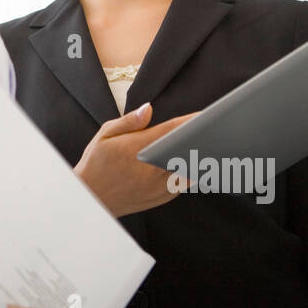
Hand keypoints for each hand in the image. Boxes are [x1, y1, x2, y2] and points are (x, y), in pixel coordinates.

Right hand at [73, 103, 200, 218]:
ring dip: (199, 157)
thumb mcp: (104, 136)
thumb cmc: (96, 164)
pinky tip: (197, 161)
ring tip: (212, 144)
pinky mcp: (162, 198)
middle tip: (216, 130)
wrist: (91, 199)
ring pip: (188, 169)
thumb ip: (128, 122)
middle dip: (200, 140)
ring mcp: (157, 187)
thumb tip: (148, 108)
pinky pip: (184, 182)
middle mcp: (150, 170)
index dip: (190, 122)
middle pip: (185, 151)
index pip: (170, 132)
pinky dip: (191, 171)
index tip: (205, 115)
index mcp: (135, 150)